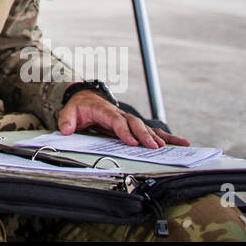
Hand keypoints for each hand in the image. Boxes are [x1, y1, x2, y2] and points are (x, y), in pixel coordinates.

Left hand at [57, 91, 190, 148]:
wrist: (86, 98)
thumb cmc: (80, 107)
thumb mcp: (69, 111)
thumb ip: (66, 120)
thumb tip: (66, 130)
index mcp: (104, 110)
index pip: (116, 120)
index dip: (124, 131)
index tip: (131, 141)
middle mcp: (119, 113)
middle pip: (134, 123)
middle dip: (144, 135)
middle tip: (152, 147)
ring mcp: (128, 119)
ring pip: (145, 127)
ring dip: (157, 137)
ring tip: (167, 147)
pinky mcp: (134, 125)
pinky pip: (151, 130)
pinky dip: (165, 137)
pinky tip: (180, 143)